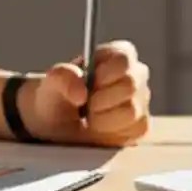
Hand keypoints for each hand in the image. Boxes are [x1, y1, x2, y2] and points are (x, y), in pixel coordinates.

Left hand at [21, 41, 150, 146]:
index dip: (105, 72)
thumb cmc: (56, 100)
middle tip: (85, 105)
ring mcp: (140, 101)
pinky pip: (134, 130)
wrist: (55, 127)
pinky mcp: (141, 125)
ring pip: (132, 110)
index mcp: (115, 57)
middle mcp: (134, 76)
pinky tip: (100, 129)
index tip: (90, 83)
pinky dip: (112, 134)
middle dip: (100, 100)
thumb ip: (62, 78)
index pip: (124, 57)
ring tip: (90, 117)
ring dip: (103, 119)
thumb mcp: (51, 85)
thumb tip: (81, 92)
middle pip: (130, 84)